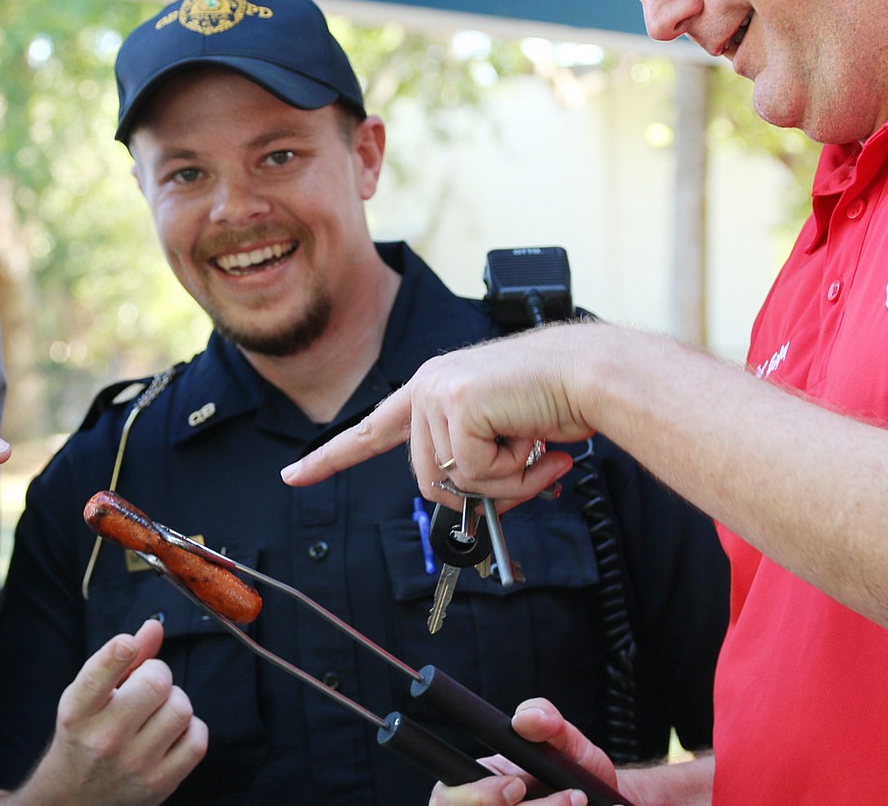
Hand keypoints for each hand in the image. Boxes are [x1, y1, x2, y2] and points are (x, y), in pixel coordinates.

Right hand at [21, 618, 206, 805]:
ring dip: (176, 702)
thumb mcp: (88, 697)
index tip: (127, 644)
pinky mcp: (159, 783)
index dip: (118, 653)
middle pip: (156, 683)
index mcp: (78, 712)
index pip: (98, 677)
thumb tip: (154, 627)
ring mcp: (134, 765)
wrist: (75, 798)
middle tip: (148, 685)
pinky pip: (197, 739)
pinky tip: (171, 733)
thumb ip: (120, 660)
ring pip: (181, 709)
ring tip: (158, 711)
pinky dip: (191, 729)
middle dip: (158, 674)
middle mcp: (103, 740)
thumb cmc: (85, 736)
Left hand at [282, 328, 591, 499]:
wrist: (594, 376)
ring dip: (505, 482)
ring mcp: (437, 392)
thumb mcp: (507, 445)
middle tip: (531, 473)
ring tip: (537, 450)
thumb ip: (477, 470)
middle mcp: (427, 386)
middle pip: (427, 479)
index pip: (371, 429)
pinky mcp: (455, 402)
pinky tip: (535, 440)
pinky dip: (514, 472)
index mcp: (432, 391)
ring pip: (451, 481)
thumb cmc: (558, 405)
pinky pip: (476, 472)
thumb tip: (472, 511)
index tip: (292, 475)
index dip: (332, 457)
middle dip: (482, 492)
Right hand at [428, 699, 622, 805]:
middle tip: (568, 798)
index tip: (517, 787)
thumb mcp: (568, 743)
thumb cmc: (578, 775)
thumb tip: (526, 718)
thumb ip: (548, 722)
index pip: (447, 796)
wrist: (603, 805)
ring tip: (580, 802)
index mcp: (473, 783)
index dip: (474, 796)